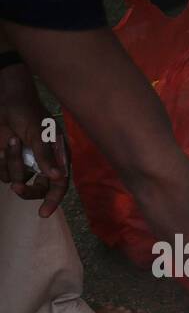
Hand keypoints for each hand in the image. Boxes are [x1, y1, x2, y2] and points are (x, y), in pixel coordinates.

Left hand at [0, 61, 68, 215]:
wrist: (6, 99)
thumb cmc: (29, 113)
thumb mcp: (41, 134)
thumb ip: (47, 156)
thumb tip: (58, 177)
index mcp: (57, 159)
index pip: (59, 185)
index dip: (52, 200)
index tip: (43, 213)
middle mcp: (42, 165)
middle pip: (38, 189)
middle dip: (27, 190)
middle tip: (17, 189)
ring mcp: (24, 163)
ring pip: (17, 179)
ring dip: (12, 163)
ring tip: (11, 141)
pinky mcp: (7, 160)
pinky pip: (2, 173)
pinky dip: (2, 161)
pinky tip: (5, 143)